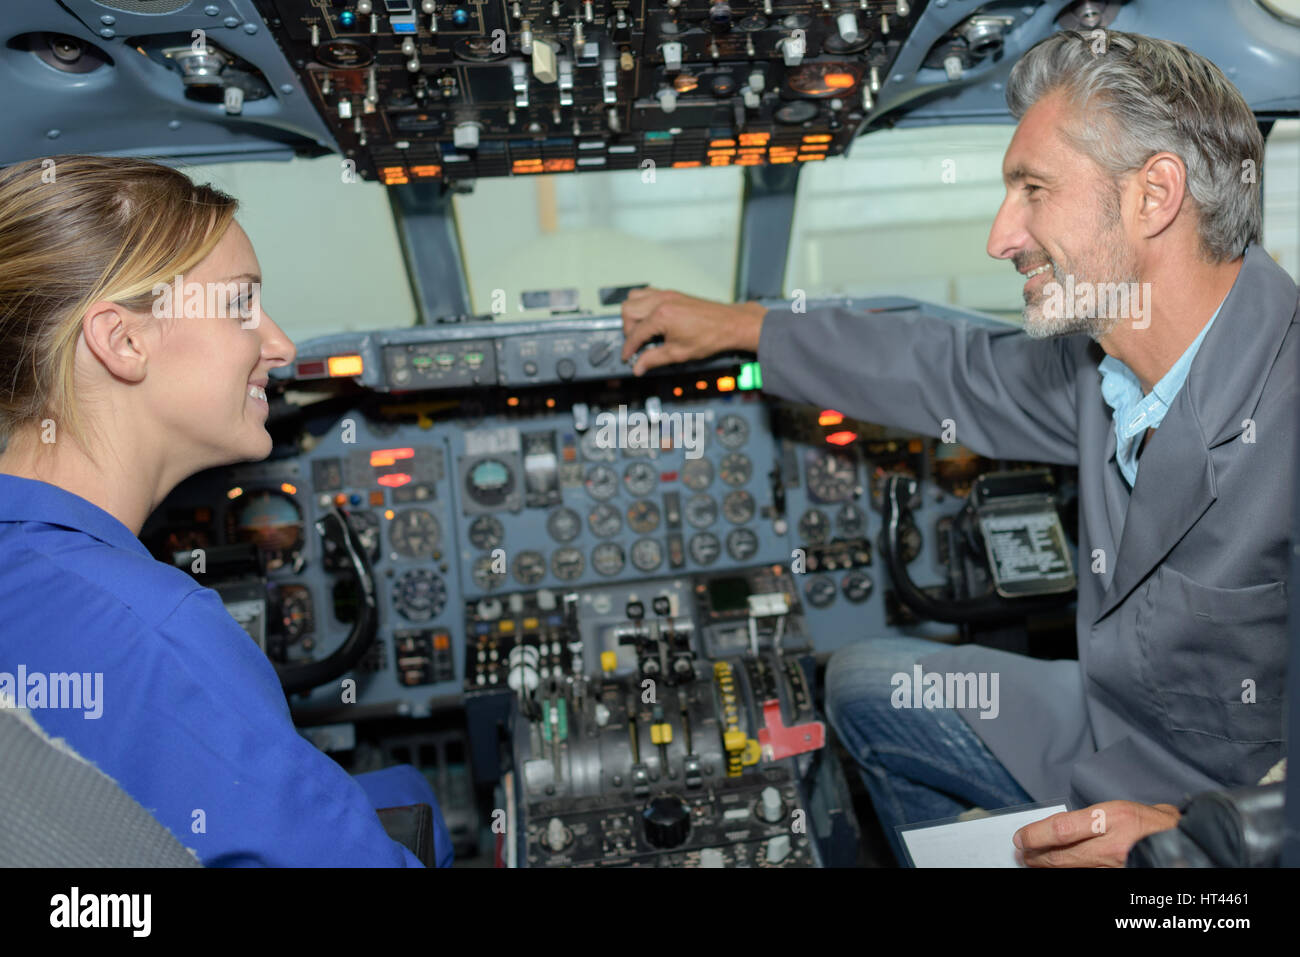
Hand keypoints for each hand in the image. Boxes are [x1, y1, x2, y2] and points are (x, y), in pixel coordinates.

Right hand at [619, 287, 765, 376]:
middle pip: (628, 311)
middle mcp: (661, 301)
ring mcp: (666, 294)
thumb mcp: (679, 353)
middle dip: (628, 329)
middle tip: (637, 343)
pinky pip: (647, 293)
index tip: (627, 357)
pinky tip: (650, 318)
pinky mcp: (672, 293)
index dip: (628, 348)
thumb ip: (654, 359)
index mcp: (662, 316)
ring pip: (634, 298)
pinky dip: (643, 304)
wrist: (730, 324)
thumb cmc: (711, 336)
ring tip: (642, 330)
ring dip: (633, 314)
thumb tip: (638, 366)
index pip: (635, 333)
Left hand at [1013, 801, 1181, 866]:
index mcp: (1113, 818)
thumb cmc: (1153, 823)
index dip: (1036, 835)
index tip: (1021, 837)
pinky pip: (1085, 875)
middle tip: (1022, 851)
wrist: (1186, 846)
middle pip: (1061, 855)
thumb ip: (1085, 818)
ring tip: (1034, 860)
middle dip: (1036, 854)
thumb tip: (1052, 827)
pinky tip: (1057, 867)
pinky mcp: (1117, 877)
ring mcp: (1115, 866)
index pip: (1062, 829)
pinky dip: (1067, 871)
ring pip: (1070, 868)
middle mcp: (1113, 845)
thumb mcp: (1117, 808)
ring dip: (1047, 865)